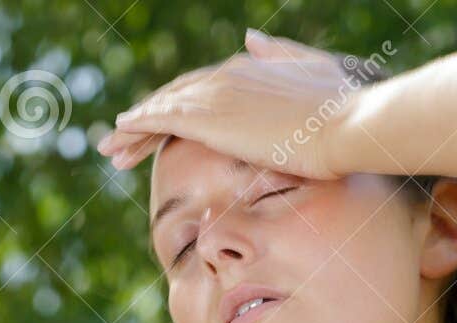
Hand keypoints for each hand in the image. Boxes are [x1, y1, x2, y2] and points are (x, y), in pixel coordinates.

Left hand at [95, 29, 361, 177]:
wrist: (347, 125)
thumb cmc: (343, 110)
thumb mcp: (315, 74)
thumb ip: (281, 55)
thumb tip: (249, 39)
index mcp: (249, 69)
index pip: (201, 91)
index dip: (177, 109)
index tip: (162, 129)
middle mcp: (226, 75)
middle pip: (174, 98)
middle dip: (147, 119)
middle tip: (121, 142)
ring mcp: (215, 94)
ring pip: (160, 109)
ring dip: (132, 130)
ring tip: (109, 149)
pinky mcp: (207, 116)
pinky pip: (158, 119)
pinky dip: (135, 126)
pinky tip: (118, 135)